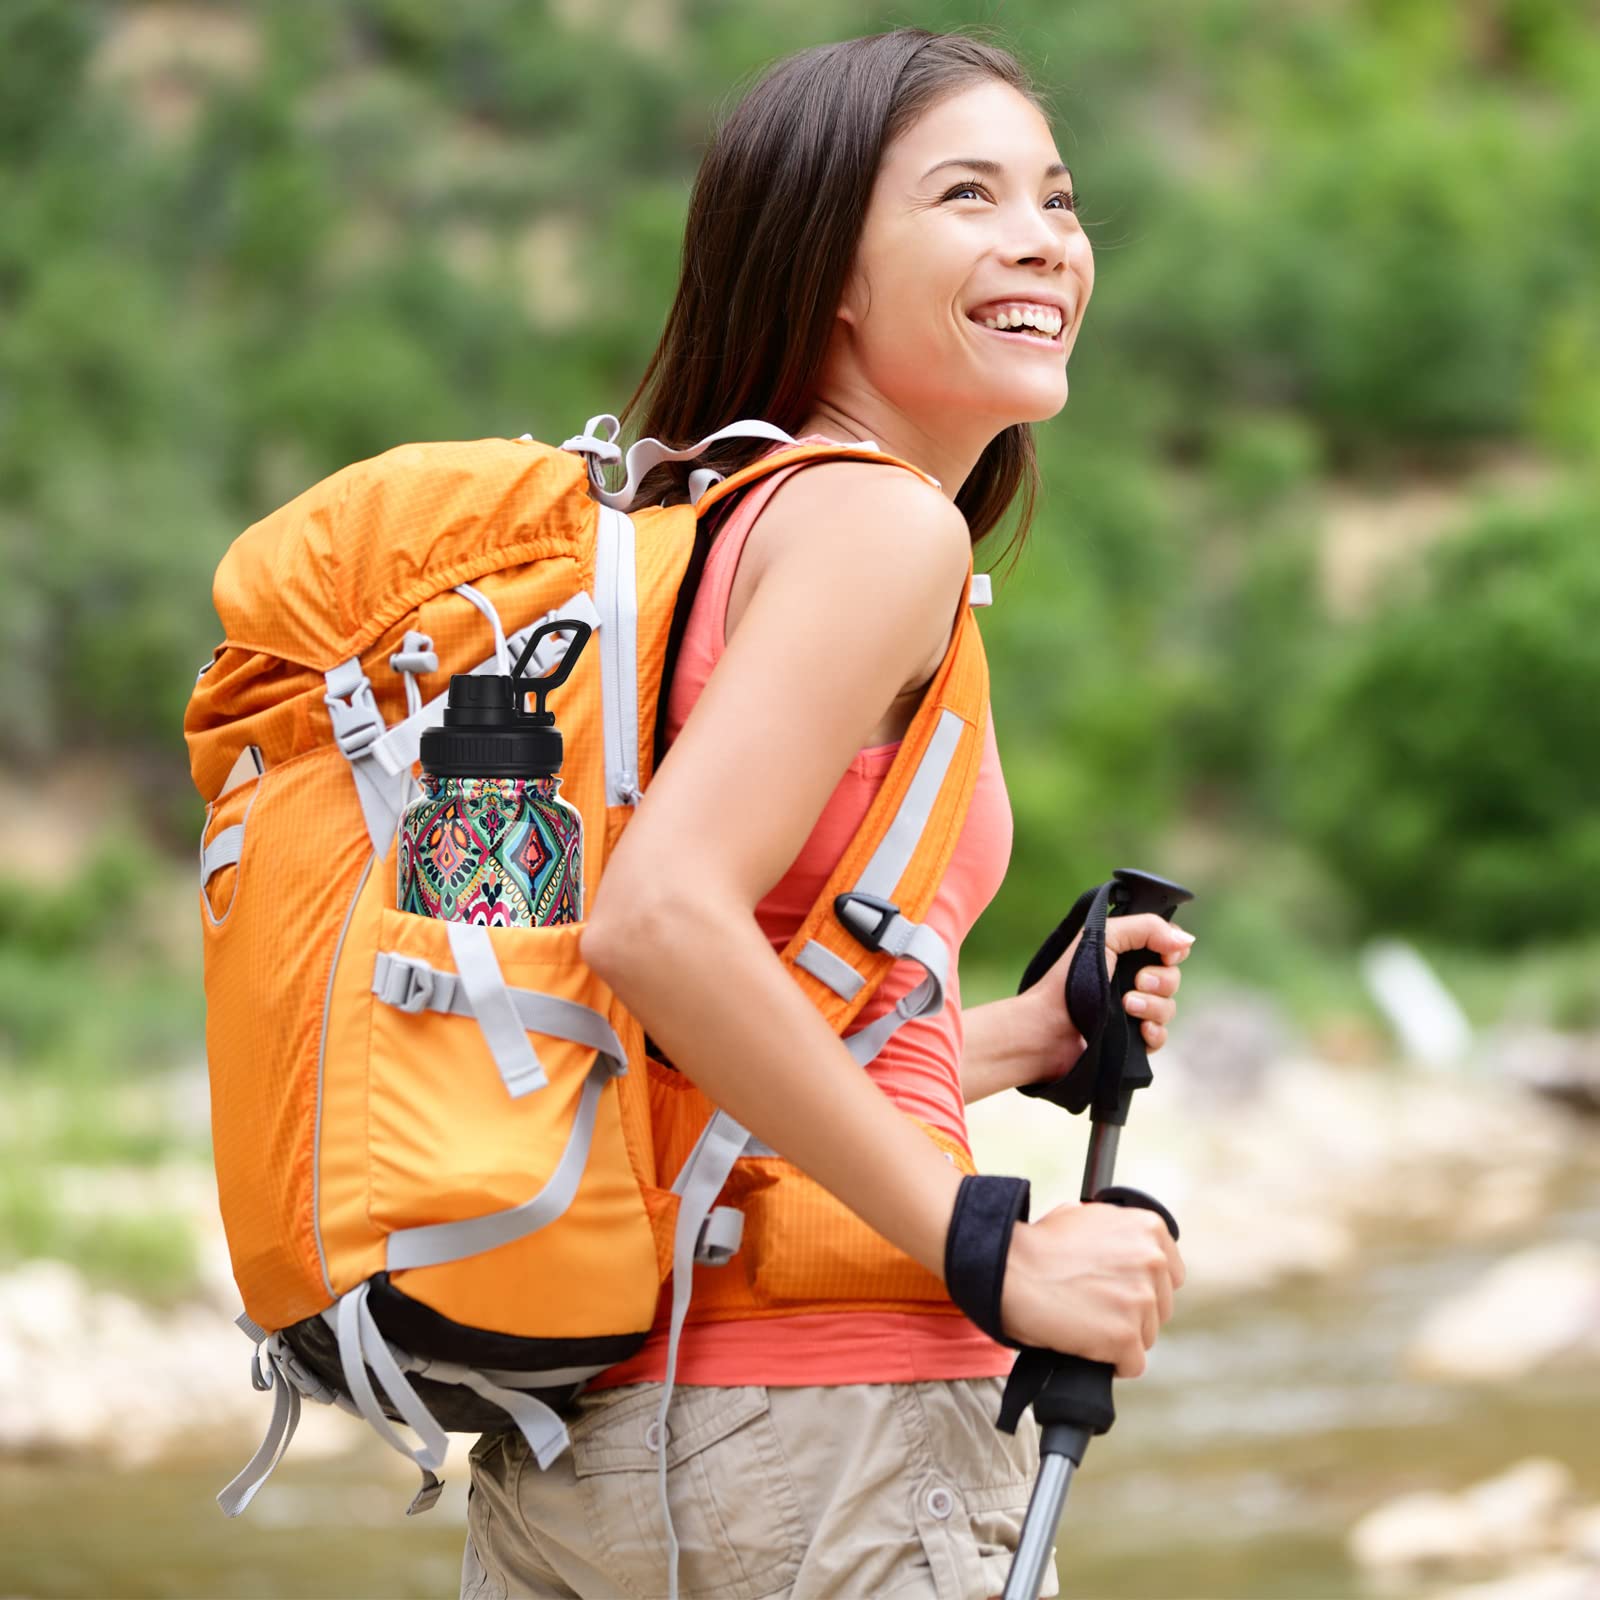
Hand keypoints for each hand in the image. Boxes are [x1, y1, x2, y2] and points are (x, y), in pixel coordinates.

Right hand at [1000, 1197, 1185, 1376]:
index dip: (1144, 1286)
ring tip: (1083, 1321)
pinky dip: (1111, 1363)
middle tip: (1094, 1306)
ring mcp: (1141, 1300)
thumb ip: (1121, 1234)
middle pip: (1159, 1307)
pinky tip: (1086, 1344)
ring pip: (1146, 1336)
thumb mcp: (1088, 1217)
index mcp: (1149, 1229)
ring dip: (1119, 1336)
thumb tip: (1133, 1248)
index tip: (1120, 1290)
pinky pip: (1132, 1364)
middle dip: (1131, 1312)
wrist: (1010, 1269)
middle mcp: (1152, 1261)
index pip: (1170, 1274)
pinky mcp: (1126, 1336)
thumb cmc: (1040, 1245)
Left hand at [1019, 912, 1192, 1081]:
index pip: (1167, 947)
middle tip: (1137, 982)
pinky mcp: (1132, 1041)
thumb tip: (1187, 940)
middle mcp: (1129, 981)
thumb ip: (1147, 928)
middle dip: (1161, 980)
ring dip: (1153, 1006)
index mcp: (1124, 954)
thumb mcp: (1105, 938)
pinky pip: (1161, 1036)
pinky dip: (1155, 1032)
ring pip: (1169, 1007)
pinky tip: (1140, 1029)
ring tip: (1127, 1005)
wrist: (1049, 1027)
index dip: (1173, 951)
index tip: (1167, 955)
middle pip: (1172, 978)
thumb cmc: (1070, 979)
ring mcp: (1132, 1012)